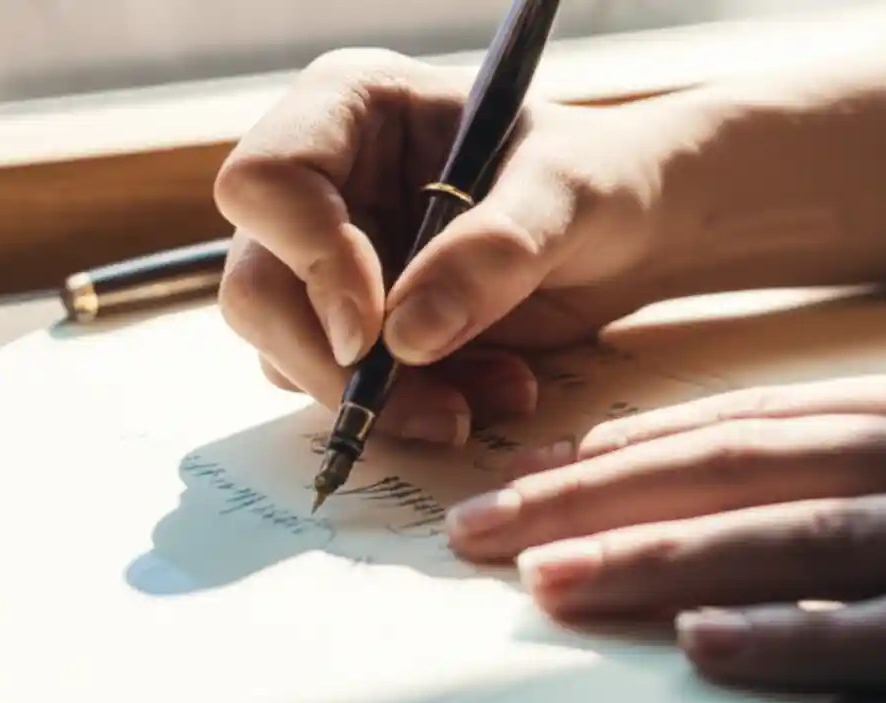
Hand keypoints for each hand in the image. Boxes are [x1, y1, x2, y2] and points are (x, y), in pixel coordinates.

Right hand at [215, 49, 673, 443]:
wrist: (628, 236)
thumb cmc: (599, 181)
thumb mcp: (567, 195)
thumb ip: (494, 251)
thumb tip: (405, 337)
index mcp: (350, 109)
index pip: (265, 182)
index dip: (308, 259)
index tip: (376, 331)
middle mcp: (321, 185)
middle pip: (257, 288)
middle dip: (339, 366)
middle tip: (437, 410)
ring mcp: (327, 260)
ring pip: (289, 351)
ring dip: (387, 399)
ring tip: (495, 391)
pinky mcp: (352, 324)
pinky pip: (341, 388)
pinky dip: (411, 410)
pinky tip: (488, 390)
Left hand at [445, 354, 885, 688]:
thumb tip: (782, 480)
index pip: (759, 422)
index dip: (640, 447)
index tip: (543, 472)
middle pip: (748, 471)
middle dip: (604, 498)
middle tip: (486, 527)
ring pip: (805, 542)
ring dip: (668, 563)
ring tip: (552, 581)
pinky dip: (810, 640)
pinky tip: (715, 650)